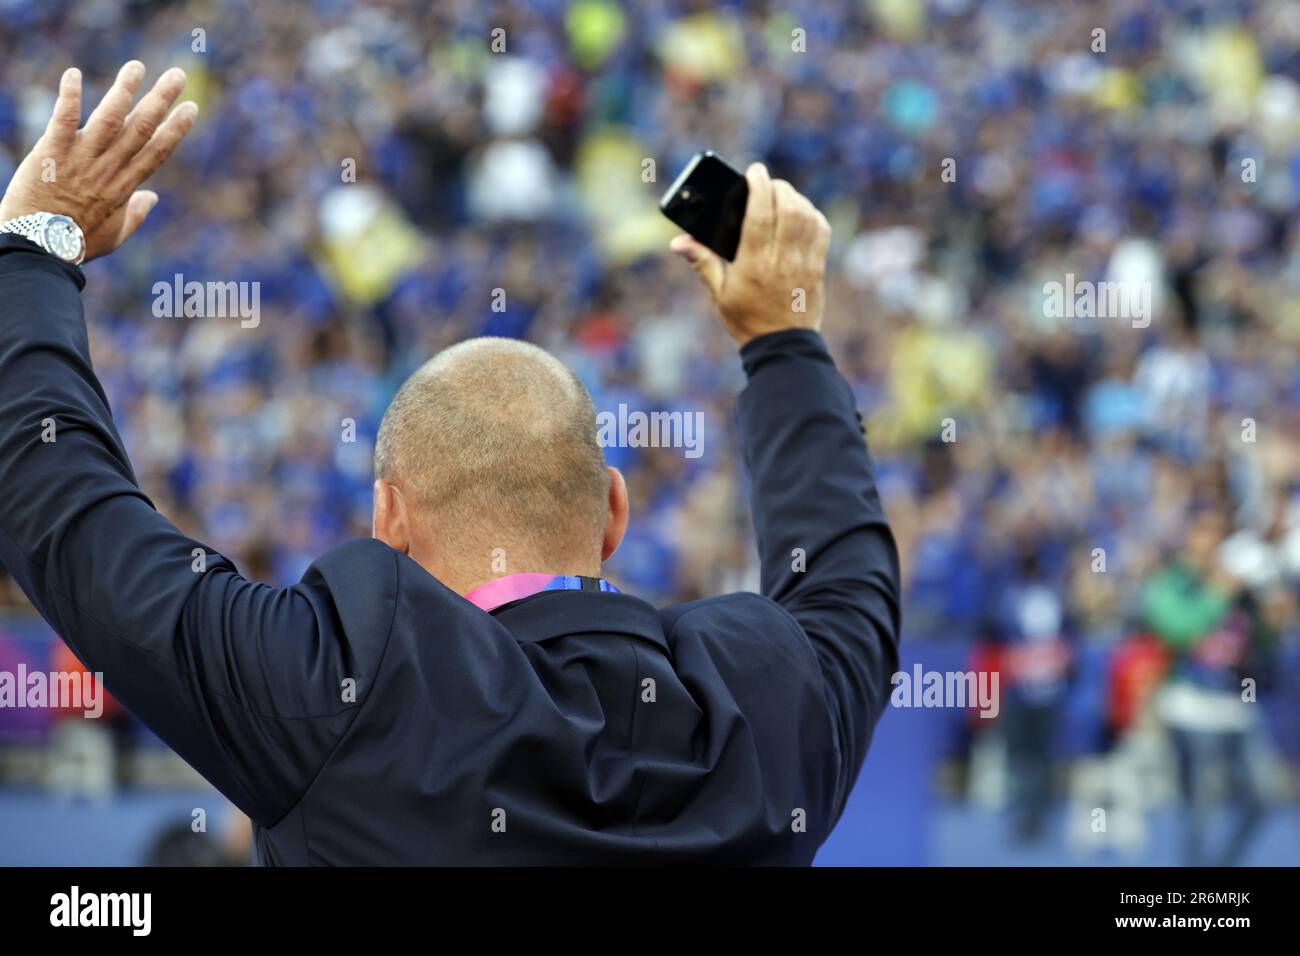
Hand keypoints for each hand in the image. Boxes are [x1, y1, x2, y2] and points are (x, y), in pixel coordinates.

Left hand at [0, 61, 197, 261]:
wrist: (38, 247)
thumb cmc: (77, 244)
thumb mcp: (114, 235)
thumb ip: (136, 214)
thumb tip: (153, 198)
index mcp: (124, 187)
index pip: (157, 151)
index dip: (176, 128)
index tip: (191, 108)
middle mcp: (108, 169)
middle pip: (140, 129)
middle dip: (161, 100)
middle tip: (178, 75)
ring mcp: (80, 159)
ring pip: (108, 119)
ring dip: (124, 90)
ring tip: (137, 66)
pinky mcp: (51, 152)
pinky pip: (63, 120)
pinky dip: (69, 96)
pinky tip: (74, 74)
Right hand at [670, 163, 830, 347]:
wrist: (782, 347)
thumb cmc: (747, 320)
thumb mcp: (719, 294)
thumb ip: (702, 262)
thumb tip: (678, 241)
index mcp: (754, 265)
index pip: (759, 215)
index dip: (758, 187)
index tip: (754, 170)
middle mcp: (781, 260)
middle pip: (787, 209)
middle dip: (778, 188)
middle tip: (767, 183)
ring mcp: (803, 263)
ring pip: (806, 216)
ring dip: (795, 198)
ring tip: (781, 196)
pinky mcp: (818, 267)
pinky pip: (821, 230)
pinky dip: (812, 214)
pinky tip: (801, 213)